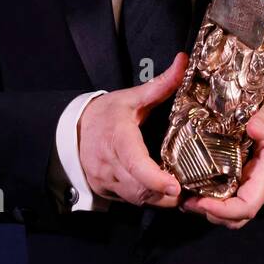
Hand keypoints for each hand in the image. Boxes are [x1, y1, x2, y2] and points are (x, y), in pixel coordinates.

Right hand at [77, 53, 187, 207]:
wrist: (73, 130)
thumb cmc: (105, 113)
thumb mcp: (132, 97)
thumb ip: (161, 84)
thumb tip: (184, 62)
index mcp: (118, 138)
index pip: (135, 163)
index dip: (155, 178)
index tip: (175, 186)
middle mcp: (109, 163)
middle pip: (141, 188)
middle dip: (167, 193)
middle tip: (191, 189)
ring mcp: (105, 180)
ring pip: (137, 199)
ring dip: (159, 198)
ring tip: (180, 191)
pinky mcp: (105, 190)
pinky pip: (130, 201)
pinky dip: (148, 199)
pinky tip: (161, 191)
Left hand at [180, 86, 263, 228]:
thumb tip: (253, 129)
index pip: (248, 205)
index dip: (225, 210)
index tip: (202, 201)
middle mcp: (258, 183)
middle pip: (237, 216)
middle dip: (211, 214)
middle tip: (188, 202)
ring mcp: (249, 181)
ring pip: (230, 211)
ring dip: (208, 210)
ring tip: (187, 199)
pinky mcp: (241, 176)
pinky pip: (226, 196)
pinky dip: (209, 198)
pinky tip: (193, 187)